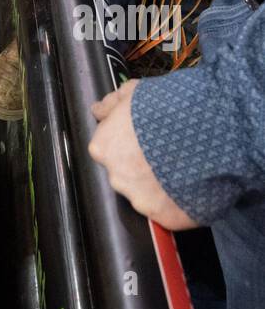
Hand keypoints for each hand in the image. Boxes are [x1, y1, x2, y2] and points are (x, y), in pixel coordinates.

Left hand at [89, 81, 196, 228]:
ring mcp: (139, 200)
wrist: (210, 132)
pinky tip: (192, 184)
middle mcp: (116, 177)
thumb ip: (110, 104)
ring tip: (183, 166)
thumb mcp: (135, 91)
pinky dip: (179, 201)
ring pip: (146, 194)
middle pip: (125, 174)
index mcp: (103, 148)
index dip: (128, 142)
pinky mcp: (164, 217)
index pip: (108, 149)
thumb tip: (98, 111)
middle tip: (166, 151)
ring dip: (160, 185)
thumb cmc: (169, 107)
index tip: (145, 138)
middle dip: (142, 165)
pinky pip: (169, 210)